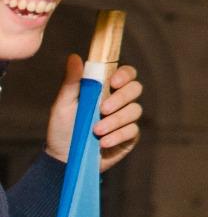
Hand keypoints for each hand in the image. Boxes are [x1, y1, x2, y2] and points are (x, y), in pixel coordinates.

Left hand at [45, 54, 143, 172]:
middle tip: (103, 109)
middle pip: (135, 89)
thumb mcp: (63, 105)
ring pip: (135, 111)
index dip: (125, 75)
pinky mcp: (129, 137)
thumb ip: (72, 82)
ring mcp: (126, 119)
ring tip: (96, 131)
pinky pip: (133, 131)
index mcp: (107, 89)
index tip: (114, 82)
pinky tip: (103, 142)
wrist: (64, 159)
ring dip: (116, 120)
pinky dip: (118, 135)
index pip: (127, 74)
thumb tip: (74, 57)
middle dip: (121, 98)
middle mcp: (120, 102)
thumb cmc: (62, 129)